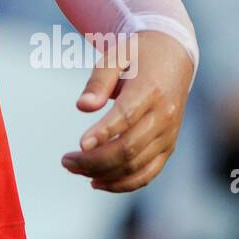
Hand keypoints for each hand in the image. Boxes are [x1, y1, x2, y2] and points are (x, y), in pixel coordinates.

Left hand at [60, 31, 194, 192]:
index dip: (103, 133)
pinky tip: (96, 181)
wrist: (173, 58)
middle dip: (94, 160)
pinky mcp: (167, 147)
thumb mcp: (116, 55)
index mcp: (151, 90)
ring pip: (136, 166)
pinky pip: (147, 174)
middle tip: (65, 161)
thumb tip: (83, 107)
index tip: (79, 144)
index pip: (127, 116)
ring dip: (103, 174)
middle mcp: (164, 116)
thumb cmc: (137, 55)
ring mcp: (168, 135)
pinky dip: (122, 184)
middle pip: (129, 148)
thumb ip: (98, 80)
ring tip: (74, 168)